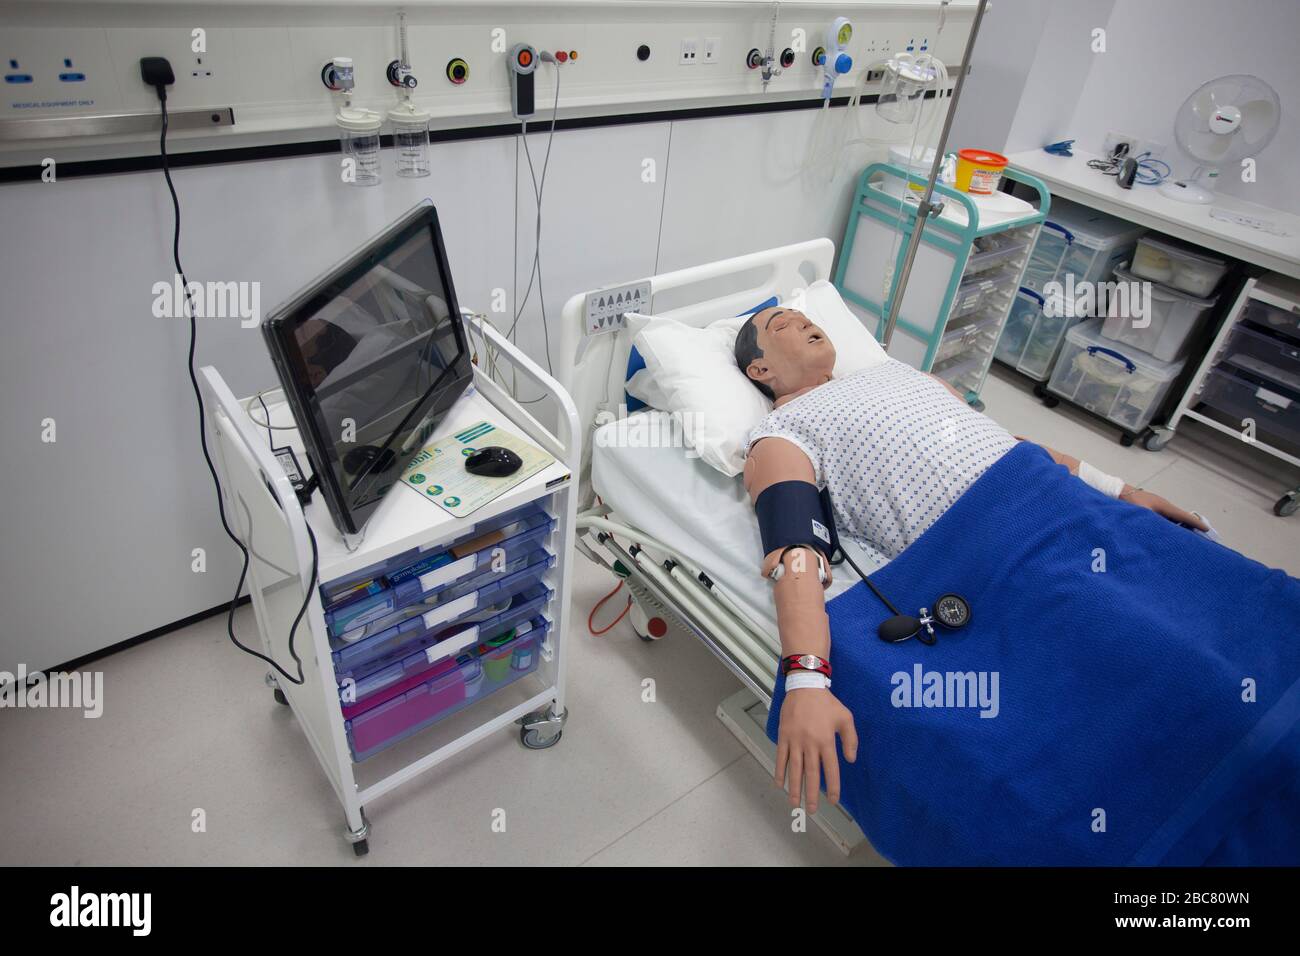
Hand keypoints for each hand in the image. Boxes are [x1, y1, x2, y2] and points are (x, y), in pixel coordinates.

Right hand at [775, 687, 857, 812]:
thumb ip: (850, 739)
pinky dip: (779, 772)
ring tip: (794, 804)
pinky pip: (781, 758)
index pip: (830, 769)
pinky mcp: (784, 737)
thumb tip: (850, 760)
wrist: (804, 686)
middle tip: (812, 811)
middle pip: (811, 774)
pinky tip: (779, 784)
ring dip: (794, 788)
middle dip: (811, 794)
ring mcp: (795, 741)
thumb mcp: (845, 718)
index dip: (832, 786)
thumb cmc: (826, 703)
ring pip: (794, 769)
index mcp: (826, 741)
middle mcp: (810, 744)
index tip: (833, 801)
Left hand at [1120, 486, 1208, 530]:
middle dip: (1191, 526)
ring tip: (1187, 539)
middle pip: (1181, 518)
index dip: (1196, 523)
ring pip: (1172, 519)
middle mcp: (1163, 506)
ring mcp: (1157, 508)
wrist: (1116, 492)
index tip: (1208, 530)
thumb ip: (1155, 523)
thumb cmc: (1129, 502)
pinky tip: (1168, 534)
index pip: (1184, 516)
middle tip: (1200, 538)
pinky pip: (1164, 520)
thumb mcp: (1143, 513)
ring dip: (1180, 527)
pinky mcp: (1150, 510)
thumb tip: (1165, 533)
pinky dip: (1170, 526)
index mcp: (1164, 506)